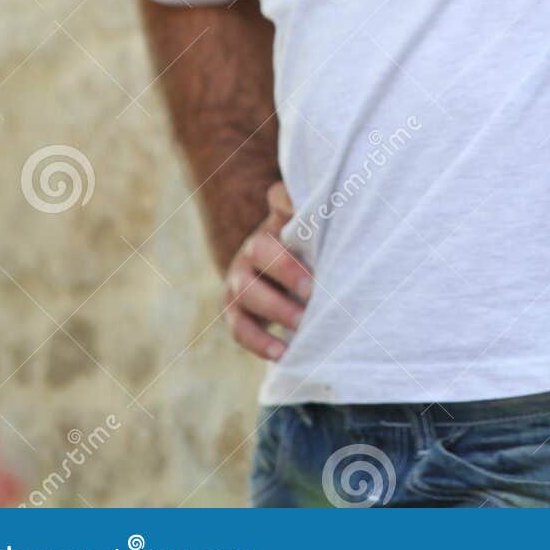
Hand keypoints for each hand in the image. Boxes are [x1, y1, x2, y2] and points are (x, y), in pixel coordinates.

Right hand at [222, 181, 311, 360]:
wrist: (274, 279)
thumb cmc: (300, 253)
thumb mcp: (304, 231)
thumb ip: (304, 212)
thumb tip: (298, 197)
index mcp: (270, 229)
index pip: (276, 214)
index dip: (289, 222)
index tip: (313, 240)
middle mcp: (249, 253)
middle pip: (259, 254)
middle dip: (286, 271)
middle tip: (314, 290)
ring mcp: (237, 284)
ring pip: (247, 293)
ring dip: (277, 310)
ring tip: (304, 323)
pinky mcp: (235, 316)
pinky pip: (241, 330)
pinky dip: (261, 343)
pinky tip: (284, 352)